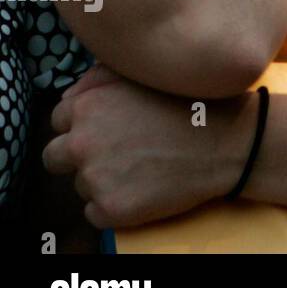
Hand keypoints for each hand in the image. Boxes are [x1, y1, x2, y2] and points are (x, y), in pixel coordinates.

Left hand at [43, 64, 252, 228]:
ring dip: (102, 179)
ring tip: (143, 167)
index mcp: (88, 107)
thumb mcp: (145, 74)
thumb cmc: (192, 102)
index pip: (59, 119)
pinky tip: (145, 187)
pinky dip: (116, 205)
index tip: (110, 128)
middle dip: (79, 155)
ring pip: (80, 185)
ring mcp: (95, 179)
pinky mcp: (112, 210)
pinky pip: (96, 213)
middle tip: (118, 153)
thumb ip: (97, 79)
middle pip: (54, 157)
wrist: (230, 142)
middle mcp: (83, 142)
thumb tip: (69, 97)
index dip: (84, 123)